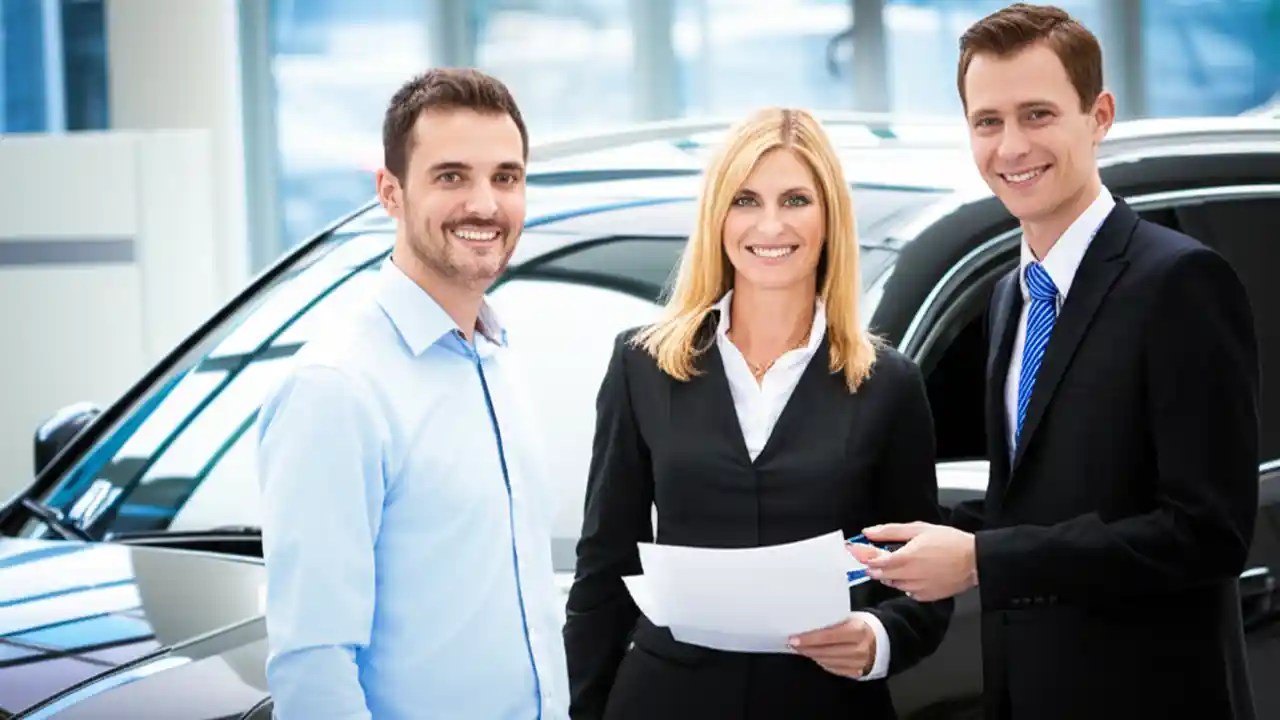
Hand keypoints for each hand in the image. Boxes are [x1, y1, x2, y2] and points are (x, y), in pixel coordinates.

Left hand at [788, 615, 876, 678]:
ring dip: (812, 656)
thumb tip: (808, 626)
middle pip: (825, 651)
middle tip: (793, 644)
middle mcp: (859, 648)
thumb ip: (833, 622)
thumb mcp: (850, 618)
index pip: (827, 636)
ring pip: (828, 662)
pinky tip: (815, 656)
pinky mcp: (857, 672)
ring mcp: (859, 663)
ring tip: (801, 650)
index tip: (794, 639)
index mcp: (857, 631)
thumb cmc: (861, 625)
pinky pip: (834, 669)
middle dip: (806, 648)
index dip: (809, 639)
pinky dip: (822, 662)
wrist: (884, 639)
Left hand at [858, 522, 977, 601]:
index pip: (873, 562)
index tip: (854, 552)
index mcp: (905, 558)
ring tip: (904, 561)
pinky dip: (906, 582)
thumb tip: (869, 532)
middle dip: (874, 566)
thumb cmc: (950, 542)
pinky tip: (916, 572)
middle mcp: (908, 576)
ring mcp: (916, 589)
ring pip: (892, 583)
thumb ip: (890, 531)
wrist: (975, 561)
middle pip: (879, 574)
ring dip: (891, 573)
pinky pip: (907, 591)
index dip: (862, 557)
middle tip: (877, 556)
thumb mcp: (919, 529)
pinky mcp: (925, 597)